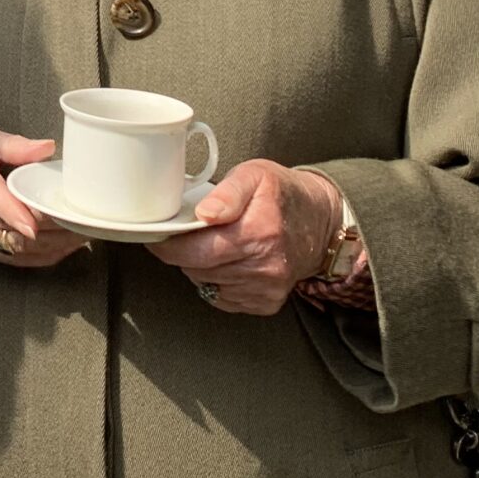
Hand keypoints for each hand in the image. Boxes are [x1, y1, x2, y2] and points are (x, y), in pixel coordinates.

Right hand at [0, 119, 86, 267]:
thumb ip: (15, 145)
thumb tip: (47, 148)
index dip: (15, 212)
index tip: (35, 223)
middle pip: (15, 226)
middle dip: (54, 227)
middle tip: (87, 220)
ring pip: (17, 246)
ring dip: (54, 245)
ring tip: (83, 234)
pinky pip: (12, 257)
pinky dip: (41, 256)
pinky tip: (63, 248)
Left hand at [146, 161, 342, 314]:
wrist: (320, 221)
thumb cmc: (282, 195)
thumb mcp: (255, 175)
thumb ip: (227, 192)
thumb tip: (204, 213)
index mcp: (259, 231)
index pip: (197, 250)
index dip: (169, 245)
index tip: (158, 237)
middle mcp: (265, 265)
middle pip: (198, 269)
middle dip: (182, 254)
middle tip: (182, 236)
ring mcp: (267, 288)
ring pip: (207, 284)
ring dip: (199, 267)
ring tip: (211, 244)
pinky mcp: (267, 302)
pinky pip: (223, 298)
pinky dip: (216, 282)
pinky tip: (227, 262)